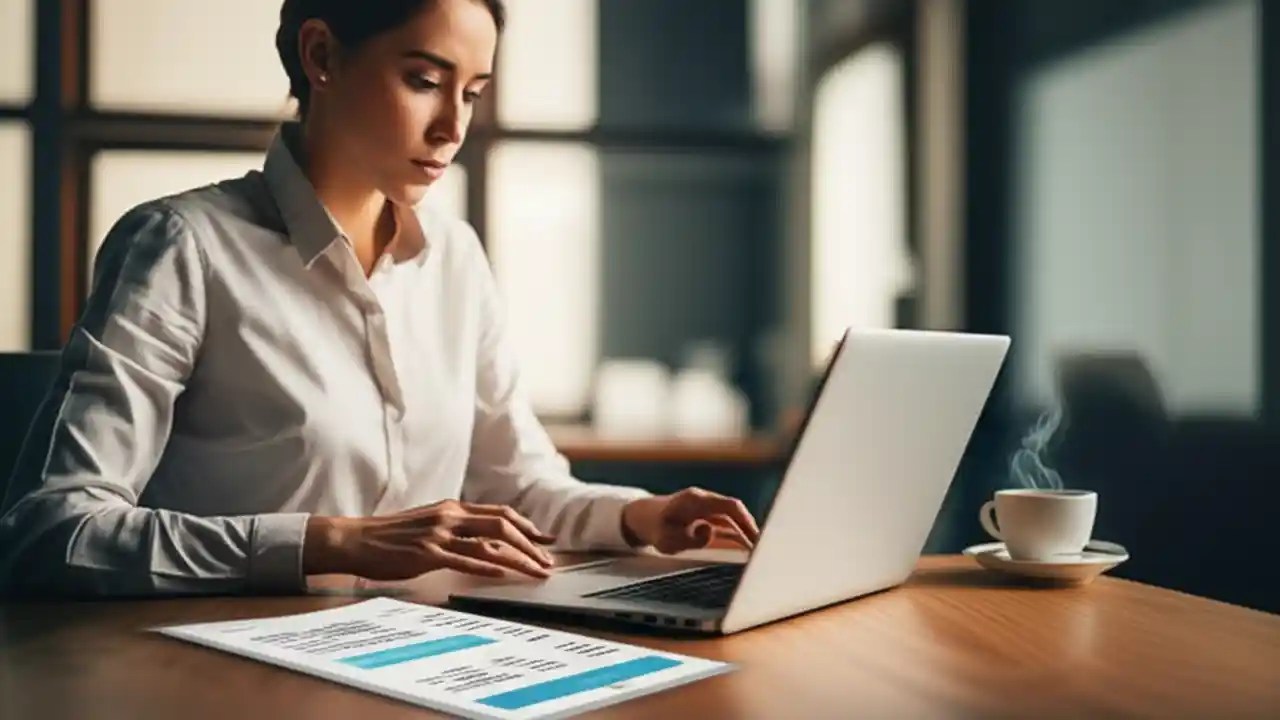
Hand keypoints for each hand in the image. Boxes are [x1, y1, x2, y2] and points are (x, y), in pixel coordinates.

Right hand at [303, 500, 556, 580]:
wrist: (355, 539)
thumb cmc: (391, 537)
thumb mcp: (429, 524)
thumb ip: (455, 528)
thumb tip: (484, 541)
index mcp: (452, 508)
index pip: (500, 514)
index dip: (528, 526)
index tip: (547, 540)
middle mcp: (450, 516)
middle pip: (503, 526)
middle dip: (531, 544)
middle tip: (548, 561)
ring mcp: (438, 534)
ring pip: (489, 543)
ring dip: (518, 558)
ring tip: (536, 572)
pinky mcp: (426, 553)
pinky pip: (463, 559)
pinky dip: (486, 565)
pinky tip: (503, 573)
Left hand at [621, 487, 760, 554]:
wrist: (642, 518)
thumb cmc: (654, 529)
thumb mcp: (666, 539)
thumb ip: (689, 538)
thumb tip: (710, 531)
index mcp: (696, 500)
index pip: (730, 506)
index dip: (747, 521)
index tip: (758, 537)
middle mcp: (704, 500)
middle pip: (735, 512)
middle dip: (750, 529)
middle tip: (763, 549)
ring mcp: (706, 508)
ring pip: (732, 519)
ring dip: (744, 534)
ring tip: (757, 553)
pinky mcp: (706, 517)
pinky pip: (726, 525)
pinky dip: (736, 536)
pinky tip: (745, 549)